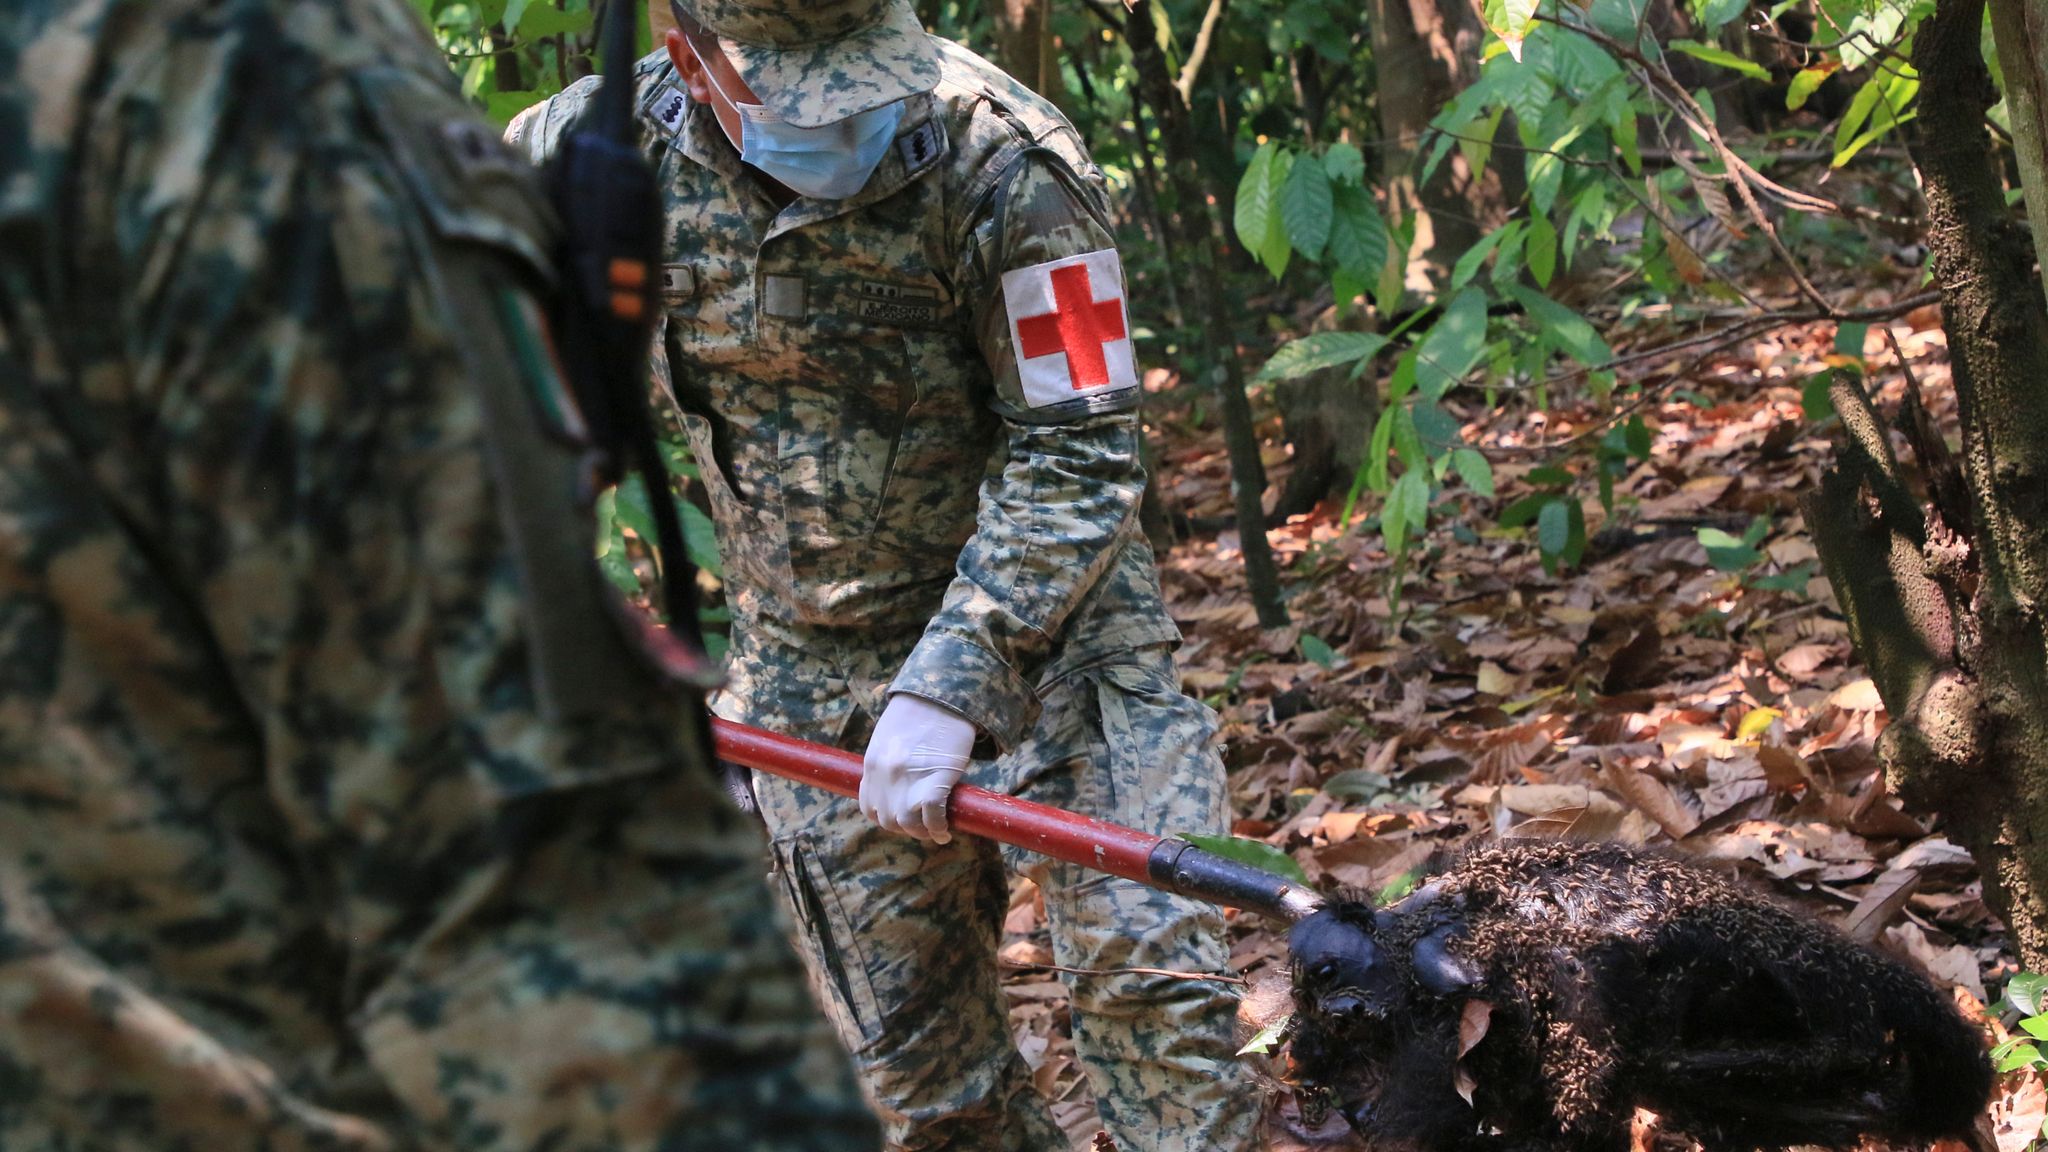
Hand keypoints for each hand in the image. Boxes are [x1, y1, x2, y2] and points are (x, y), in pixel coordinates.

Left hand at [860, 693, 974, 843]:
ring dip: (922, 832)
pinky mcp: (935, 779)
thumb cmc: (921, 710)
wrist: (943, 692)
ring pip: (907, 824)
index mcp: (872, 763)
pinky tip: (945, 830)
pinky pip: (931, 816)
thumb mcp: (890, 736)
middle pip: (887, 820)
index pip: (869, 807)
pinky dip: (938, 828)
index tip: (902, 817)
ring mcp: (908, 779)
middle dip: (905, 828)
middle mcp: (884, 775)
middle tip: (922, 825)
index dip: (886, 817)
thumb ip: (888, 761)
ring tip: (935, 831)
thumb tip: (896, 783)